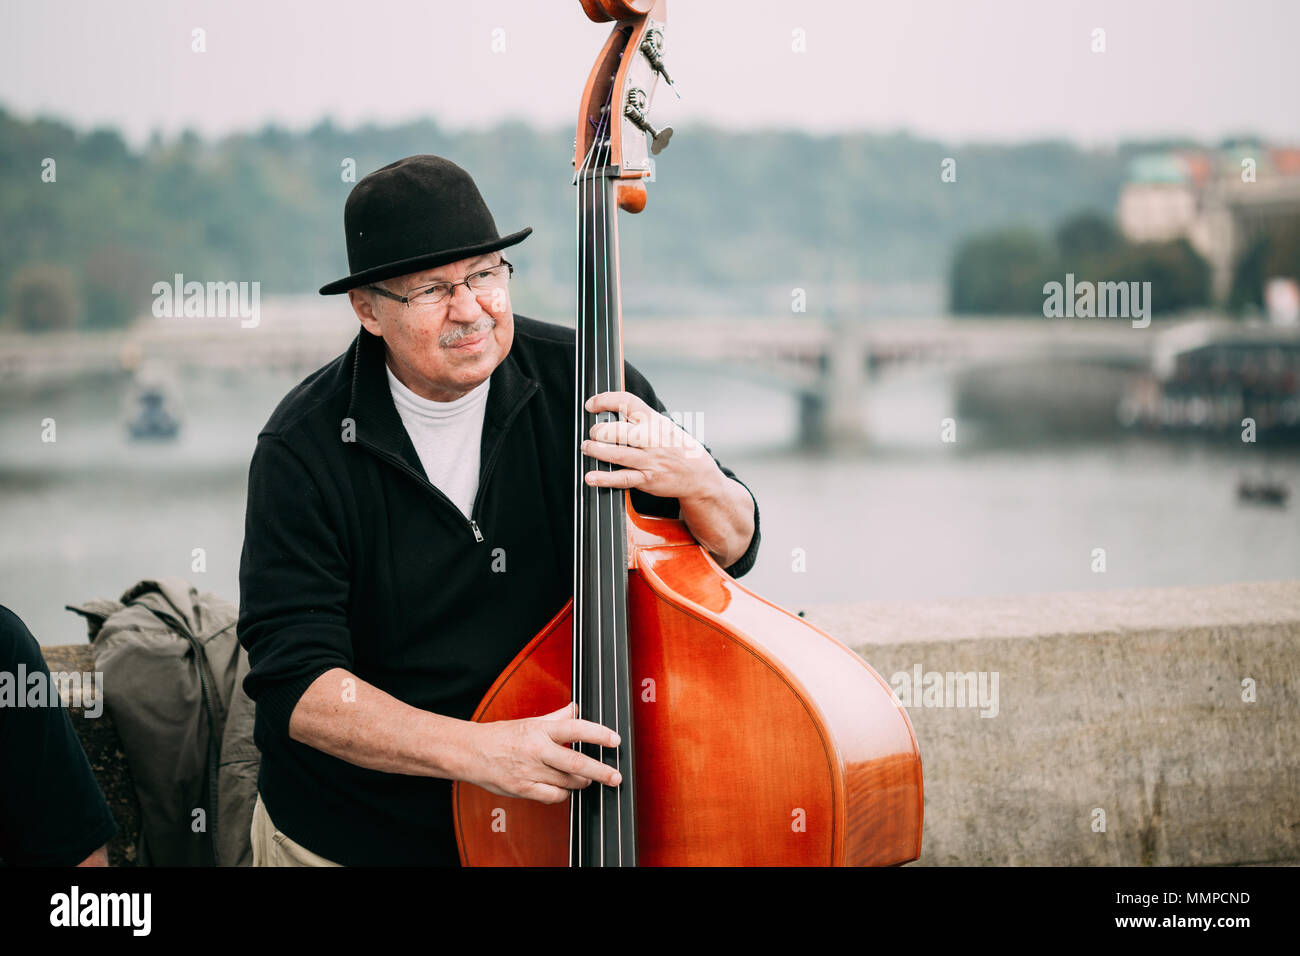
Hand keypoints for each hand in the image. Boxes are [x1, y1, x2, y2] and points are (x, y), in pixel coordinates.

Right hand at [464, 703, 622, 804]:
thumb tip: (575, 708)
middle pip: (576, 761)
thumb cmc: (501, 736)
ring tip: (588, 778)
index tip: (615, 740)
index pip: (576, 728)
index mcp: (540, 729)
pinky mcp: (523, 789)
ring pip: (567, 781)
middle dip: (600, 771)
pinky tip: (565, 789)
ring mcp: (530, 771)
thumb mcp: (530, 722)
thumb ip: (556, 717)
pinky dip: (563, 794)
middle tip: (616, 776)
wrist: (470, 753)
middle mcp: (537, 749)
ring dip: (582, 782)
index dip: (598, 734)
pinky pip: (552, 796)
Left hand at [582, 391, 718, 498]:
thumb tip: (611, 411)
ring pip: (617, 454)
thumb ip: (641, 419)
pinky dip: (604, 478)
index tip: (592, 405)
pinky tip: (591, 477)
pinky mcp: (647, 479)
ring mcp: (650, 460)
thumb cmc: (677, 448)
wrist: (699, 475)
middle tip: (593, 433)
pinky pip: (622, 478)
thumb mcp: (664, 426)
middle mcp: (652, 439)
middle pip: (620, 431)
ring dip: (596, 451)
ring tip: (587, 448)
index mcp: (655, 421)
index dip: (606, 400)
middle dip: (599, 431)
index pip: (629, 402)